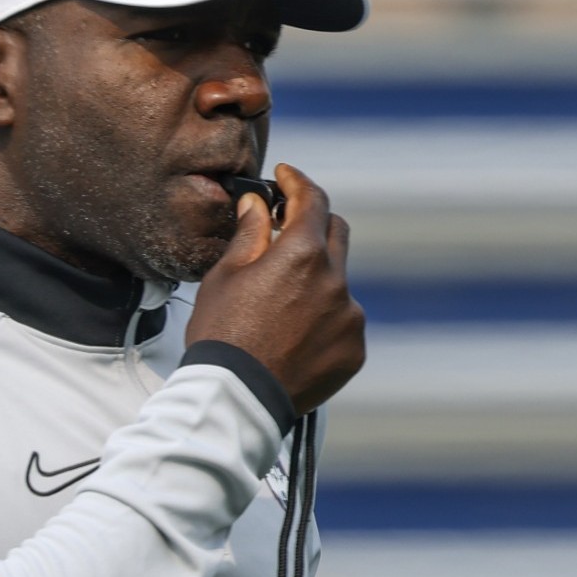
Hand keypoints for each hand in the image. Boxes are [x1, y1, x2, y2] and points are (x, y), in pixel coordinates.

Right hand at [185, 163, 365, 414]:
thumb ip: (249, 233)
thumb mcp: (225, 276)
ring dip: (316, 278)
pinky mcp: (353, 348)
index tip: (286, 178)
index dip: (297, 182)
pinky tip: (294, 334)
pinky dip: (324, 317)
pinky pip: (343, 319)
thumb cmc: (222, 337)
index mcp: (301, 255)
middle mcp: (334, 281)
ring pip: (338, 280)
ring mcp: (349, 317)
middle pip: (335, 232)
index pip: (312, 199)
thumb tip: (257, 204)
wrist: (238, 398)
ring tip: (279, 305)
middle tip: (285, 232)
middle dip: (312, 225)